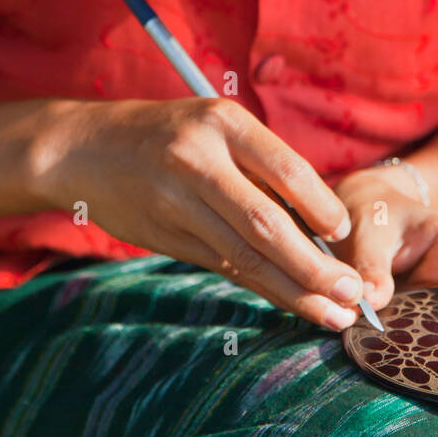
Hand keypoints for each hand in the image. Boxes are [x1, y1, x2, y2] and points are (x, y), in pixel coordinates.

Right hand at [28, 97, 368, 330]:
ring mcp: (175, 202)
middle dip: (314, 267)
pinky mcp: (162, 237)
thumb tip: (323, 226)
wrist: (84, 148)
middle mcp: (198, 161)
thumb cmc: (171, 134)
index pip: (286, 170)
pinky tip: (291, 302)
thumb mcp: (216, 127)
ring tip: (333, 314)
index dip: (322, 207)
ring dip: (294, 290)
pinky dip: (260, 286)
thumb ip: (261, 167)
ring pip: (244, 256)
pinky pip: (221, 266)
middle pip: (266, 225)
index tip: (344, 234)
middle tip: (353, 294)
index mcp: (223, 123)